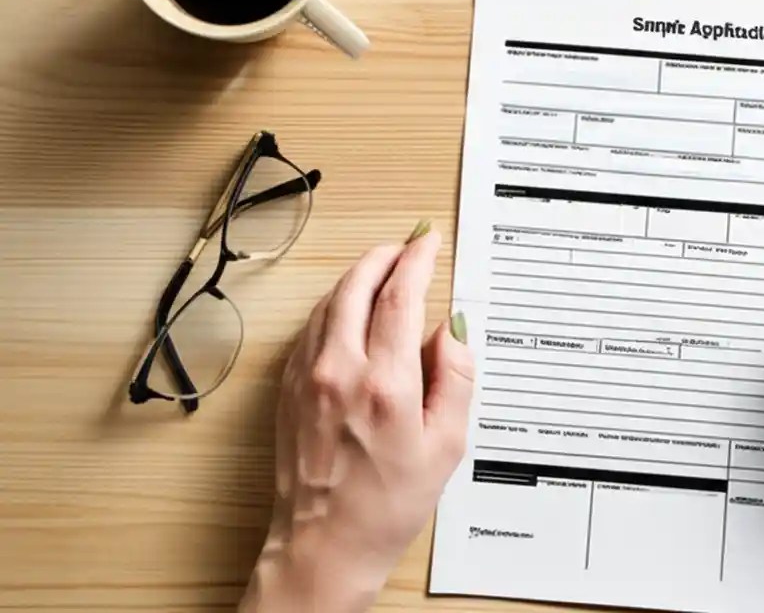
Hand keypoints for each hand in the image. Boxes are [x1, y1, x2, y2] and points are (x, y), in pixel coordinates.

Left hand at [240, 226, 474, 612]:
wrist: (324, 543)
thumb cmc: (385, 505)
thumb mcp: (446, 445)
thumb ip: (454, 378)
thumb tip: (450, 331)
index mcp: (384, 384)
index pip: (400, 296)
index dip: (417, 259)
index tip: (428, 243)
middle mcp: (338, 372)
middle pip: (357, 285)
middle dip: (384, 256)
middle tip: (406, 246)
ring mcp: (306, 377)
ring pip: (329, 302)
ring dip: (357, 277)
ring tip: (382, 271)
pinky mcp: (287, 388)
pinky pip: (311, 328)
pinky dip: (334, 306)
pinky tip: (350, 311)